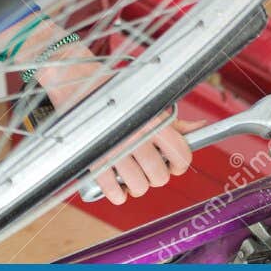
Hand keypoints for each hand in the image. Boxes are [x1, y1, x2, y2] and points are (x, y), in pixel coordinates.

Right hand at [14, 27, 200, 206]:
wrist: (70, 77)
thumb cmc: (109, 86)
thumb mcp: (145, 96)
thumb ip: (172, 119)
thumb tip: (200, 128)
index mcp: (151, 117)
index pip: (181, 155)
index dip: (179, 165)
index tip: (172, 164)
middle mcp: (135, 134)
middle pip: (160, 176)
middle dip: (156, 176)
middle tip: (147, 167)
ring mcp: (113, 148)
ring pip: (138, 187)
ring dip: (136, 186)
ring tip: (129, 175)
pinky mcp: (92, 158)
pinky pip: (112, 191)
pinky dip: (116, 194)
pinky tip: (115, 186)